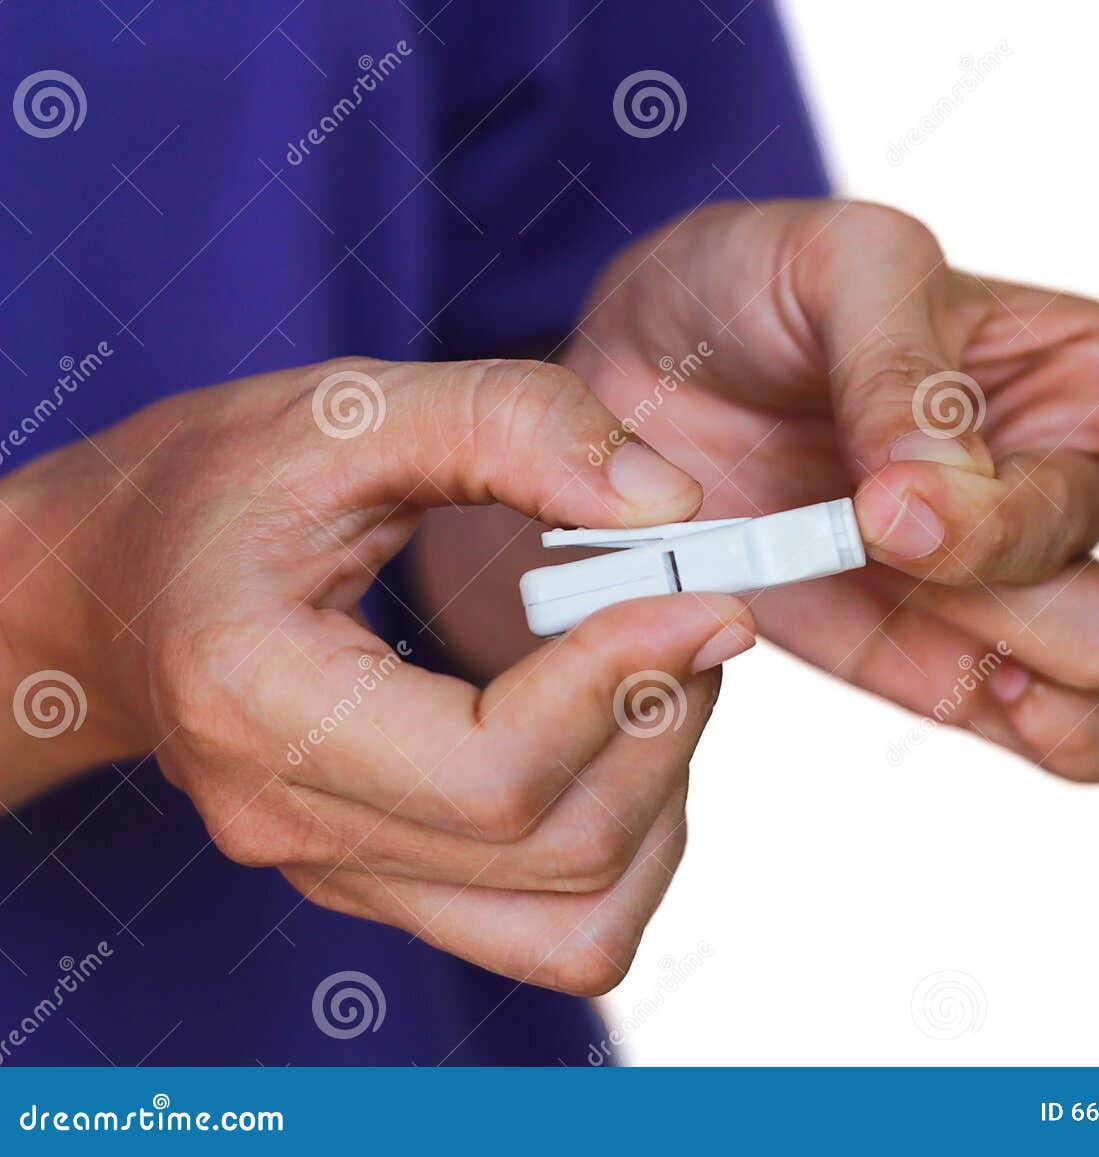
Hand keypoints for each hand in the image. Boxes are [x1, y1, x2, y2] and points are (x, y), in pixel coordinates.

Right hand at [0, 357, 752, 991]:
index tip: (707, 594)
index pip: (492, 769)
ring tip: (660, 675)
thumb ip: (510, 425)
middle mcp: (296, 824)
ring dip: (664, 800)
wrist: (104, 589)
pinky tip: (620, 740)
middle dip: (665, 725)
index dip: (625, 683)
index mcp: (260, 702)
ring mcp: (341, 874)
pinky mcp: (386, 886)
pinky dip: (630, 848)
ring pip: (576, 924)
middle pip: (555, 851)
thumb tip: (672, 504)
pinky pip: (555, 930)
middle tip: (693, 610)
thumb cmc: (208, 489)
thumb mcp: (347, 411)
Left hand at [565, 201, 1098, 780]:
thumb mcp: (835, 265)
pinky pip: (1062, 736)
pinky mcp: (941, 666)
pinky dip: (1033, 727)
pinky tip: (966, 679)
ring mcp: (1007, 593)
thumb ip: (903, 366)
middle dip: (1003, 550)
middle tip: (882, 511)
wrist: (649, 377)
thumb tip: (938, 494)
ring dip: (1003, 639)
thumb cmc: (766, 291)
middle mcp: (1065, 490)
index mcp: (1084, 373)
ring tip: (894, 579)